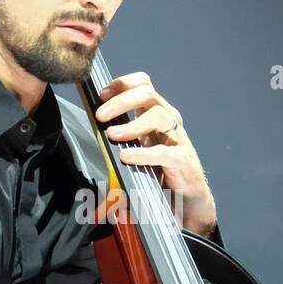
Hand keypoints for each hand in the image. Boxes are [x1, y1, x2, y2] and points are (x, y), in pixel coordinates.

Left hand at [95, 72, 216, 236]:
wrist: (188, 199)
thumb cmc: (159, 171)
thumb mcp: (138, 146)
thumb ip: (122, 133)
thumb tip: (94, 126)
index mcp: (157, 113)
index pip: (143, 84)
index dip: (121, 84)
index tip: (100, 95)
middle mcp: (169, 120)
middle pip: (148, 94)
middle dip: (121, 101)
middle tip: (100, 115)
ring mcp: (178, 138)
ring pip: (158, 116)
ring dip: (131, 124)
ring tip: (112, 135)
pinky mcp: (182, 160)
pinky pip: (163, 152)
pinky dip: (142, 153)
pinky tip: (126, 157)